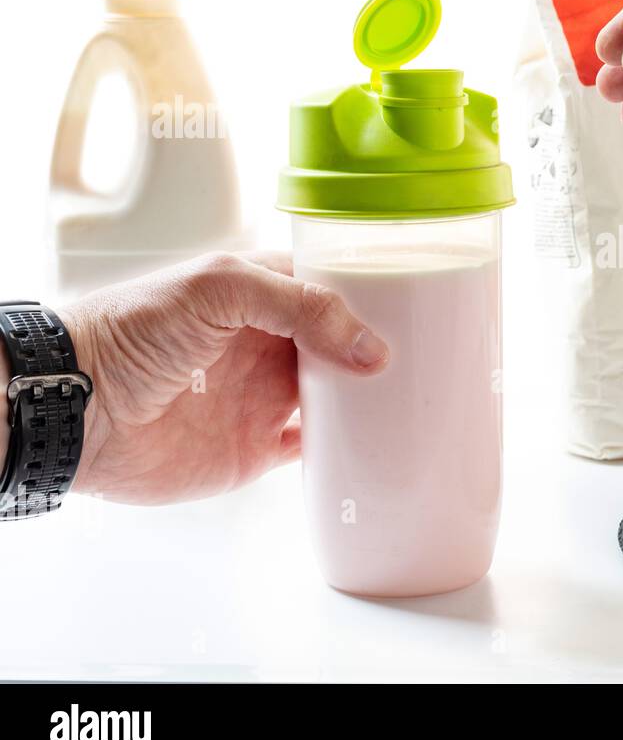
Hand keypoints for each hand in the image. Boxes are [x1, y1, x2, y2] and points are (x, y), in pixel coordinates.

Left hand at [57, 253, 388, 504]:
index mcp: (258, 296)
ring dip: (368, 399)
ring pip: (335, 397)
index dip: (370, 296)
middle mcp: (266, 345)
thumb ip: (299, 306)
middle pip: (340, 346)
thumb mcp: (220, 289)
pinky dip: (343, 448)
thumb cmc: (132, 332)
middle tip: (427, 357)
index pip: (328, 289)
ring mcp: (263, 398)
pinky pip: (312, 450)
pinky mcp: (255, 449)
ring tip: (415, 398)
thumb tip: (370, 348)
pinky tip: (373, 442)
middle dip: (378, 350)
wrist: (77, 409)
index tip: (416, 308)